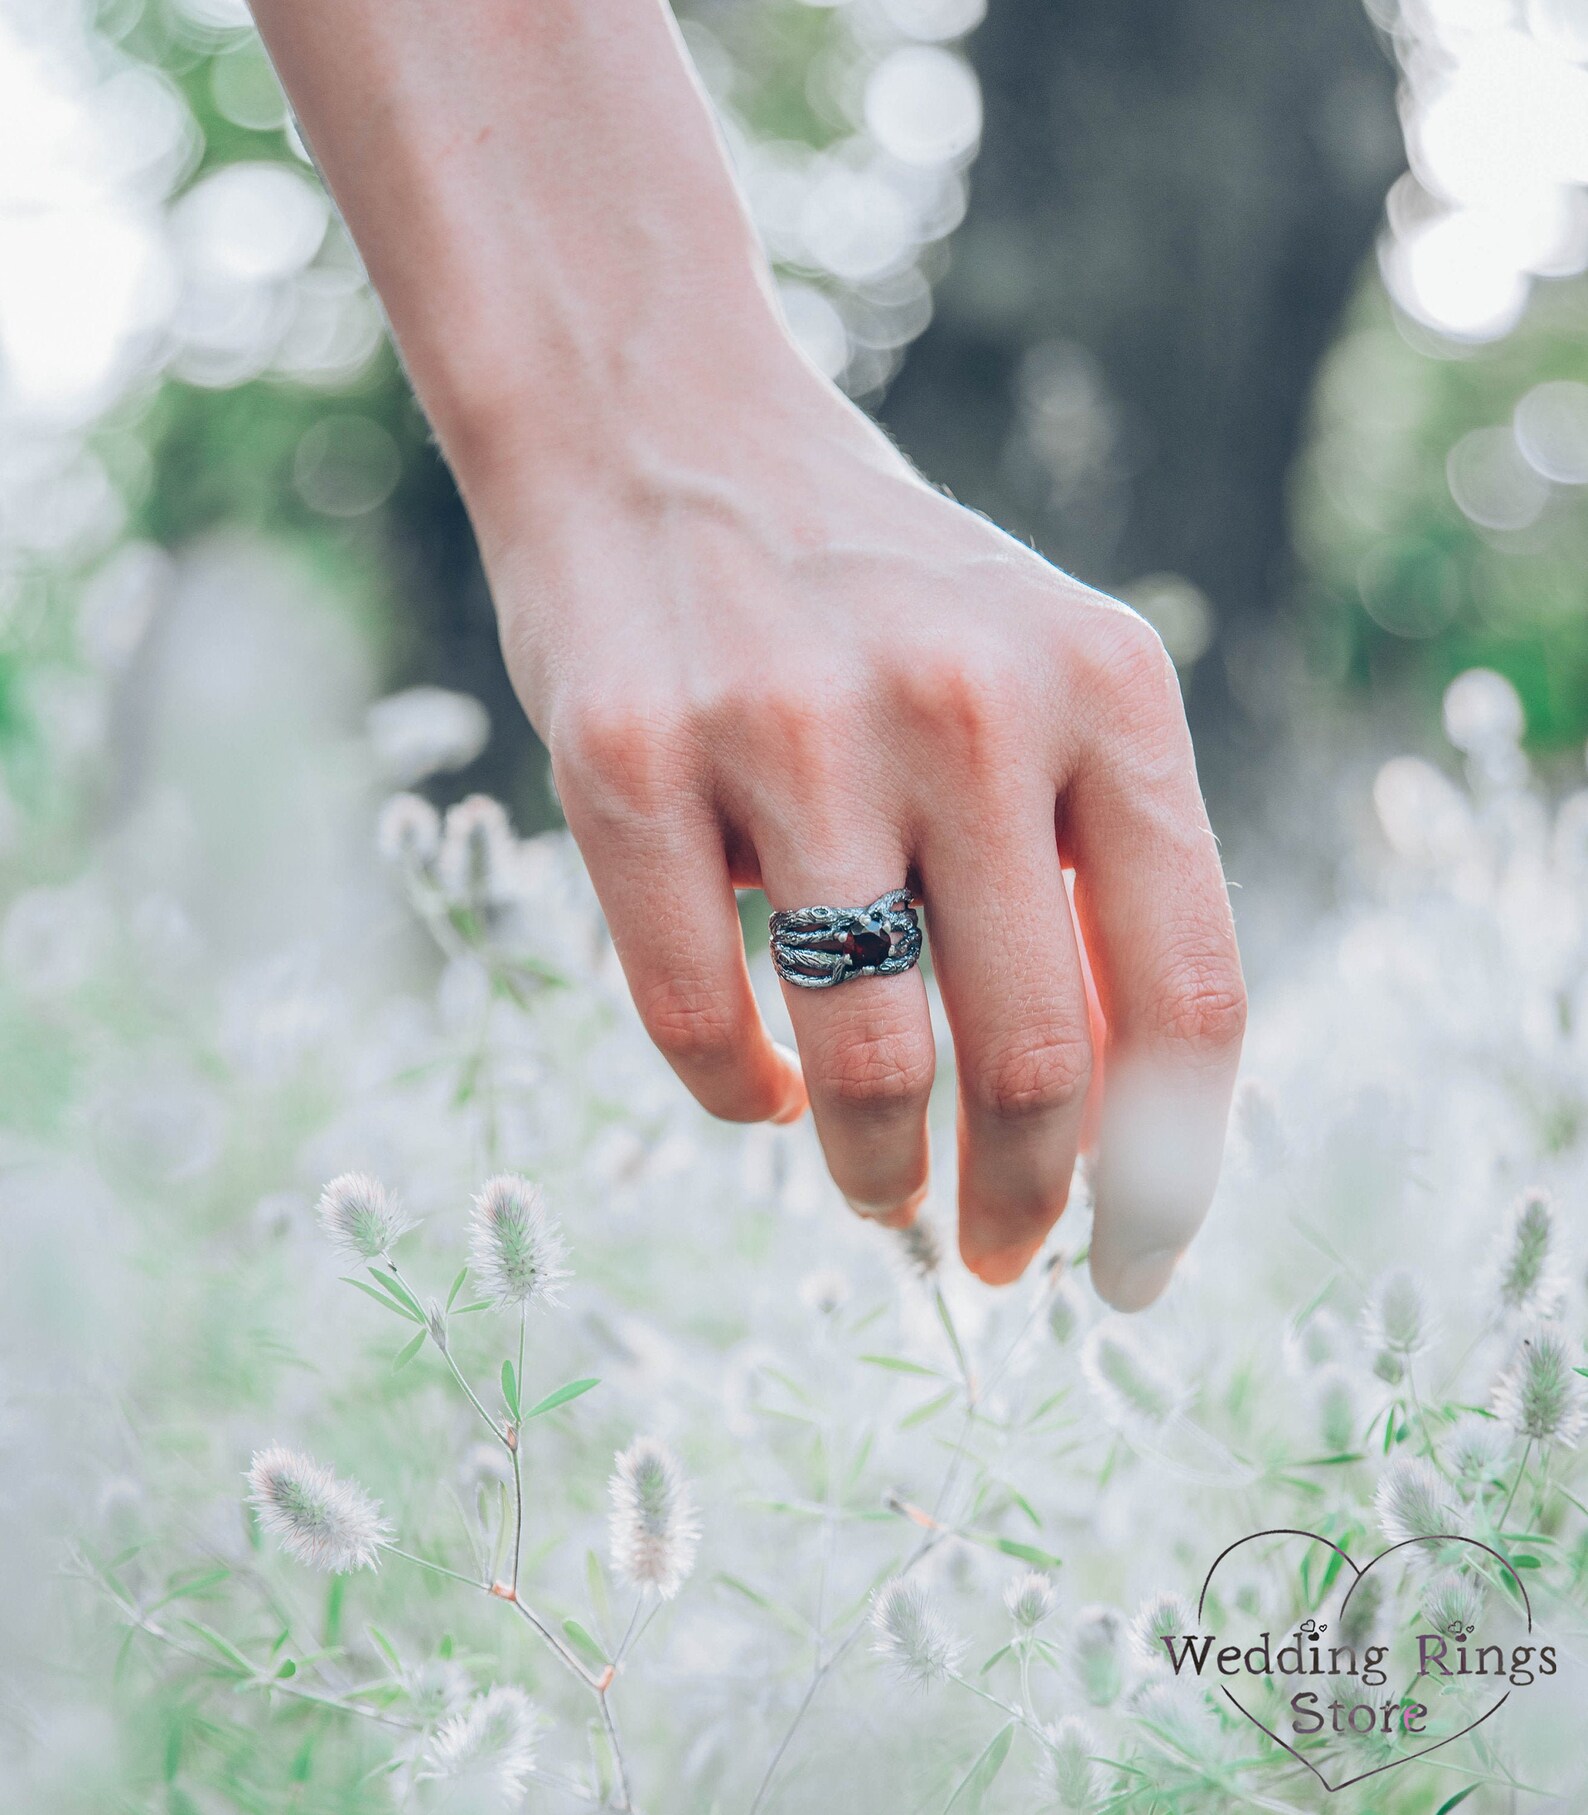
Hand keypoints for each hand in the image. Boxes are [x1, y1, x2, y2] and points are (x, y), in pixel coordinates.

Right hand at [475, 358, 1244, 1305]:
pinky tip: (765, 1093)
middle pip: (1033, 1061)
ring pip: (866, 1062)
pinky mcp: (627, 759)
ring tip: (878, 1188)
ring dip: (880, 1173)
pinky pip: (696, 1018)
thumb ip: (1094, 874)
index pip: (1190, 994)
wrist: (664, 430)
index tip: (1132, 1273)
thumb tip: (1113, 1124)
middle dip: (1021, 1205)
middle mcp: (964, 702)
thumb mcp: (1036, 686)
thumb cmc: (876, 597)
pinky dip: (740, 1095)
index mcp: (1107, 690)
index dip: (1171, 1177)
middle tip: (996, 1256)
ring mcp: (788, 729)